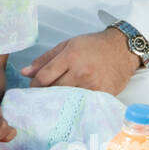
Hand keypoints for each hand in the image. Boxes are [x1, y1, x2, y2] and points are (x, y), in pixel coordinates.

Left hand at [20, 28, 140, 94]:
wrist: (123, 49)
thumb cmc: (94, 46)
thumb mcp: (67, 45)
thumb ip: (45, 59)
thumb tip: (25, 73)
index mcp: (70, 57)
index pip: (44, 77)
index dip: (34, 85)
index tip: (33, 88)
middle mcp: (81, 72)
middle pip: (54, 90)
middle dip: (44, 94)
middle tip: (41, 96)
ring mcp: (93, 85)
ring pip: (67, 99)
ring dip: (59, 101)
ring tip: (55, 100)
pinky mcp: (103, 95)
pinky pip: (82, 103)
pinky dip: (75, 104)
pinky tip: (71, 103)